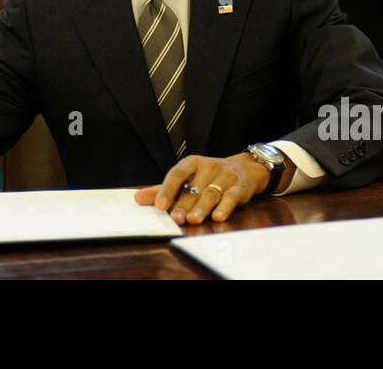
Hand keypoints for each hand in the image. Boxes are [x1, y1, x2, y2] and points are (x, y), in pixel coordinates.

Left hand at [133, 153, 272, 224]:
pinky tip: (217, 217)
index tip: (160, 205)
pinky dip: (224, 208)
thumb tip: (138, 198)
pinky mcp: (239, 187)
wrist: (245, 170)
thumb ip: (163, 189)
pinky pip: (230, 197)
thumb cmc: (209, 177)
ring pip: (211, 194)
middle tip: (176, 218)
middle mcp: (209, 166)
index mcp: (193, 163)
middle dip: (184, 204)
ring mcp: (225, 176)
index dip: (168, 189)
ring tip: (192, 220)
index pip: (177, 173)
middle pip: (194, 188)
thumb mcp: (187, 178)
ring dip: (201, 208)